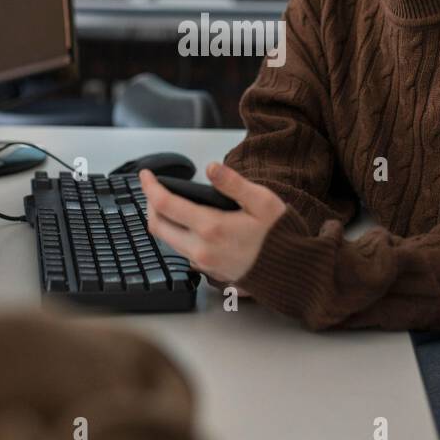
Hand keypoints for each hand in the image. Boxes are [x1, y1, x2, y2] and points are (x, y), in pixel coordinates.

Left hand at [138, 162, 286, 286]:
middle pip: (157, 226)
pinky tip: (188, 223)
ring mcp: (204, 264)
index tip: (146, 175)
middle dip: (150, 204)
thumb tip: (211, 167)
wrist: (293, 272)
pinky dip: (176, 234)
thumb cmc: (280, 235)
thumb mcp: (262, 201)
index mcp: (212, 228)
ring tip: (170, 202)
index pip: (165, 205)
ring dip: (162, 221)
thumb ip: (233, 184)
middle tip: (156, 188)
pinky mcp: (209, 272)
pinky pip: (182, 252)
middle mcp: (201, 250)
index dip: (150, 187)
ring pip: (167, 241)